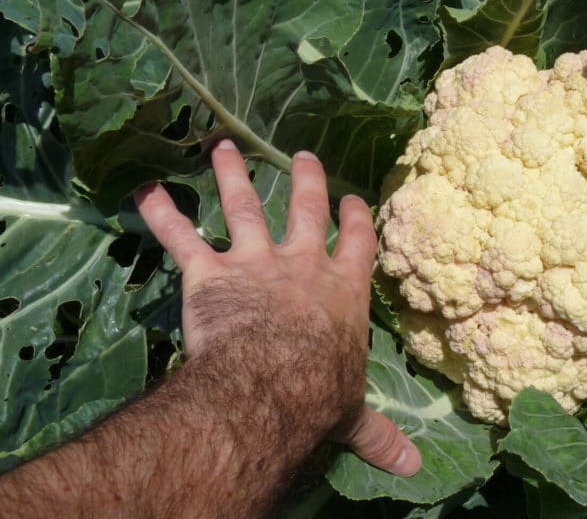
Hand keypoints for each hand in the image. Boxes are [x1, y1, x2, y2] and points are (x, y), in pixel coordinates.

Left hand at [134, 138, 420, 476]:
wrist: (273, 382)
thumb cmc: (320, 392)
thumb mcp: (353, 414)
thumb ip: (377, 433)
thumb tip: (411, 469)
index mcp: (342, 290)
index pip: (356, 243)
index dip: (354, 218)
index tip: (352, 198)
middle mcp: (302, 265)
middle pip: (306, 210)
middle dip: (306, 180)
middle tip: (302, 155)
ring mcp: (255, 262)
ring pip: (244, 208)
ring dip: (232, 176)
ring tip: (222, 147)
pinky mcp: (209, 273)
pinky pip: (181, 239)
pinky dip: (162, 215)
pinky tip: (144, 191)